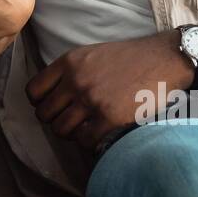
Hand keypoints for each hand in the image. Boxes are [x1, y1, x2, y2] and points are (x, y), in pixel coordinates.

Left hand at [26, 32, 192, 150]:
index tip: (52, 107)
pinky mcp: (110, 117)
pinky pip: (84, 140)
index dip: (40, 104)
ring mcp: (92, 99)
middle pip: (44, 114)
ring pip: (61, 130)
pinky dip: (88, 142)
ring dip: (70, 133)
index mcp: (69, 62)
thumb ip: (70, 71)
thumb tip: (52, 94)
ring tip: (84, 129)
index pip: (33, 91)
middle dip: (55, 121)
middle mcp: (76, 80)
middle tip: (70, 121)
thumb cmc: (130, 58)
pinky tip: (98, 135)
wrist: (164, 60)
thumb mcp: (92, 54)